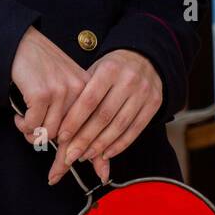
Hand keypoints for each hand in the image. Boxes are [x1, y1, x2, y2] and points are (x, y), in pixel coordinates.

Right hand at [10, 26, 88, 156]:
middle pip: (71, 136)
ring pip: (49, 133)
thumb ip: (76, 114)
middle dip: (58, 156)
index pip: (89, 129)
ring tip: (25, 125)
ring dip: (33, 134)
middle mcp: (79, 90)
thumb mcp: (65, 86)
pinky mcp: (41, 94)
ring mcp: (61, 92)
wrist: (21, 43)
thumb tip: (90, 158)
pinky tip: (19, 117)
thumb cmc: (42, 67)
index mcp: (89, 89)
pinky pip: (33, 125)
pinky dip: (23, 126)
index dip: (78, 152)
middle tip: (46, 159)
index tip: (68, 168)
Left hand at [48, 50, 161, 184]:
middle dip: (85, 139)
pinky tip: (106, 154)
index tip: (62, 137)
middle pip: (104, 116)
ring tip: (85, 156)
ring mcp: (144, 93)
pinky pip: (135, 130)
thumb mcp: (95, 71)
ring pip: (120, 126)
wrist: (144, 58)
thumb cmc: (111, 69)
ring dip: (100, 145)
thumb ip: (81, 94)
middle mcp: (128, 80)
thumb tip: (60, 125)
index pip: (89, 100)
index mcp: (109, 70)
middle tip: (70, 155)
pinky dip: (120, 145)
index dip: (75, 120)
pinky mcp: (155, 104)